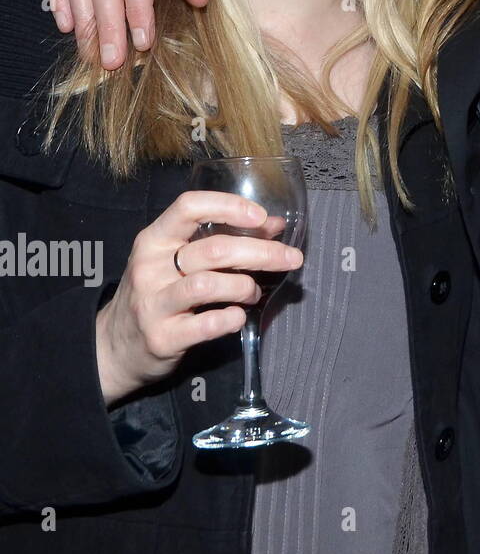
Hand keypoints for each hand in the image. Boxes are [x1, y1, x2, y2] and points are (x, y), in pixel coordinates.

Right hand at [94, 191, 301, 406]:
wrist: (114, 347)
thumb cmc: (157, 293)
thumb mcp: (178, 259)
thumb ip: (224, 238)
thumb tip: (274, 224)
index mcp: (154, 239)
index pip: (189, 206)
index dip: (228, 206)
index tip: (261, 217)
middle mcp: (150, 267)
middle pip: (214, 249)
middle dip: (262, 252)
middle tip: (292, 258)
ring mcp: (153, 303)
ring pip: (210, 285)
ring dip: (245, 286)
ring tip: (254, 293)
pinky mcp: (162, 337)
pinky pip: (207, 325)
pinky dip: (232, 318)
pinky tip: (238, 317)